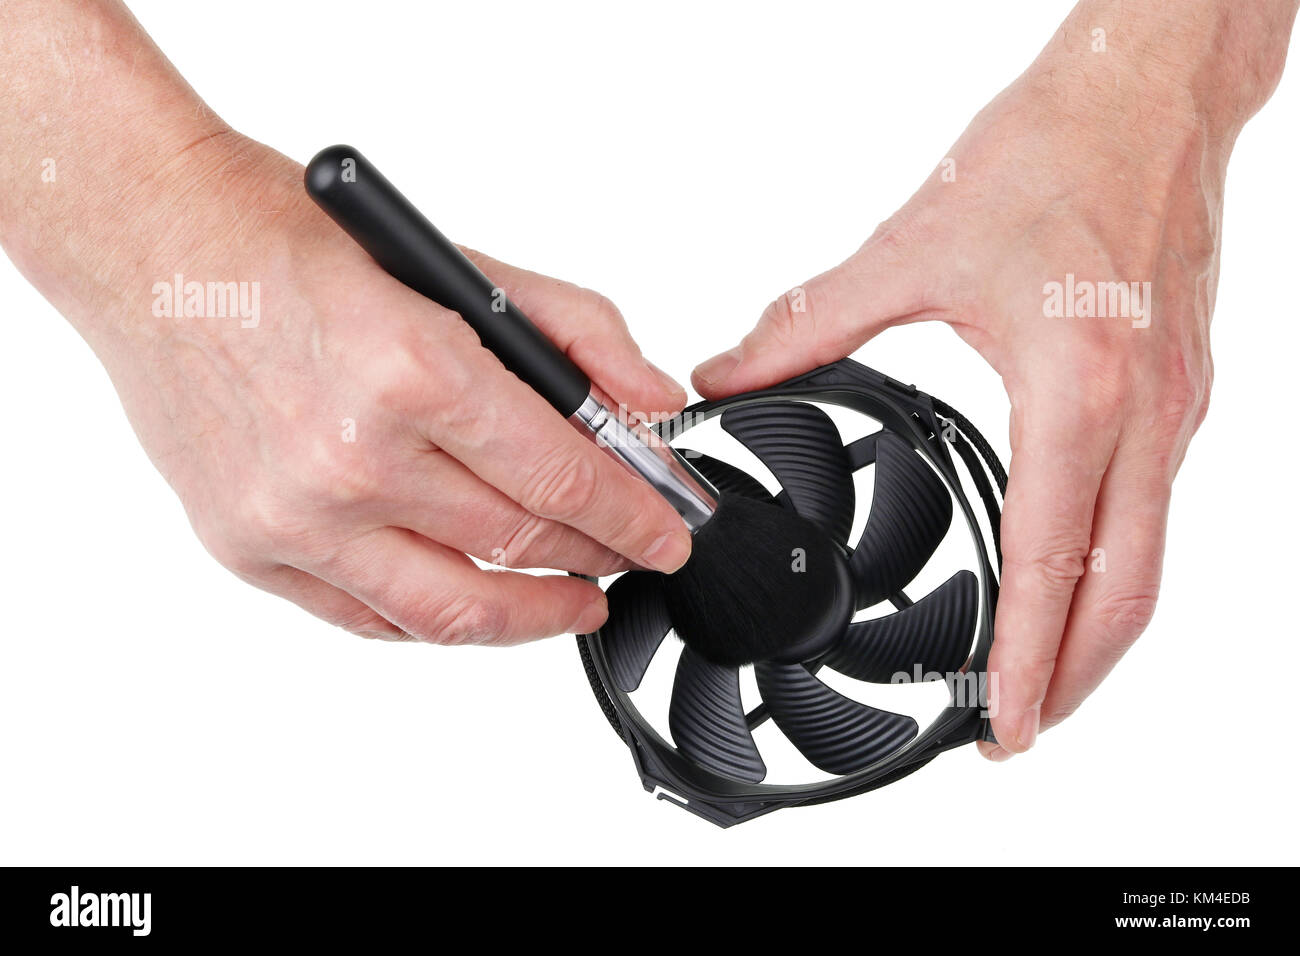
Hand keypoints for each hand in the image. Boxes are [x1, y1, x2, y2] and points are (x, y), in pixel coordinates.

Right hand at [118, 141, 694, 643]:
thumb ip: (577, 334)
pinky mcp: (248, 548)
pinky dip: (441, 618)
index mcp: (412, 371)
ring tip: (577, 603)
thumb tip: (652, 405)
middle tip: (636, 555)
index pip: (562, 478)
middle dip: (601, 556)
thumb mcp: (460, 264)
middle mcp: (351, 457)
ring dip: (534, 614)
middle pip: (520, 543)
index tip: (670, 531)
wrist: (155, 247)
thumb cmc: (296, 246)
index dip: (635, 515)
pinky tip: (481, 601)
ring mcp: (294, 517)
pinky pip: (372, 618)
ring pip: (452, 608)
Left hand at [692, 0, 1295, 755]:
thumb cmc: (1051, 148)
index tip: (1007, 727)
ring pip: (1151, 557)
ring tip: (1043, 675)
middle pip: (1128, 594)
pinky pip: (1156, 506)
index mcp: (1076, 387)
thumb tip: (726, 374)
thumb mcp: (910, 244)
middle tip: (1020, 731)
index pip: (1052, 562)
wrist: (1149, 86)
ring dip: (1100, 631)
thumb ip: (807, 322)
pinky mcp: (1184, 388)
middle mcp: (1144, 412)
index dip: (1030, 661)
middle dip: (1077, 680)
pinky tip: (1067, 570)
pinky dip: (1114, 563)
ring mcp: (1178, 405)